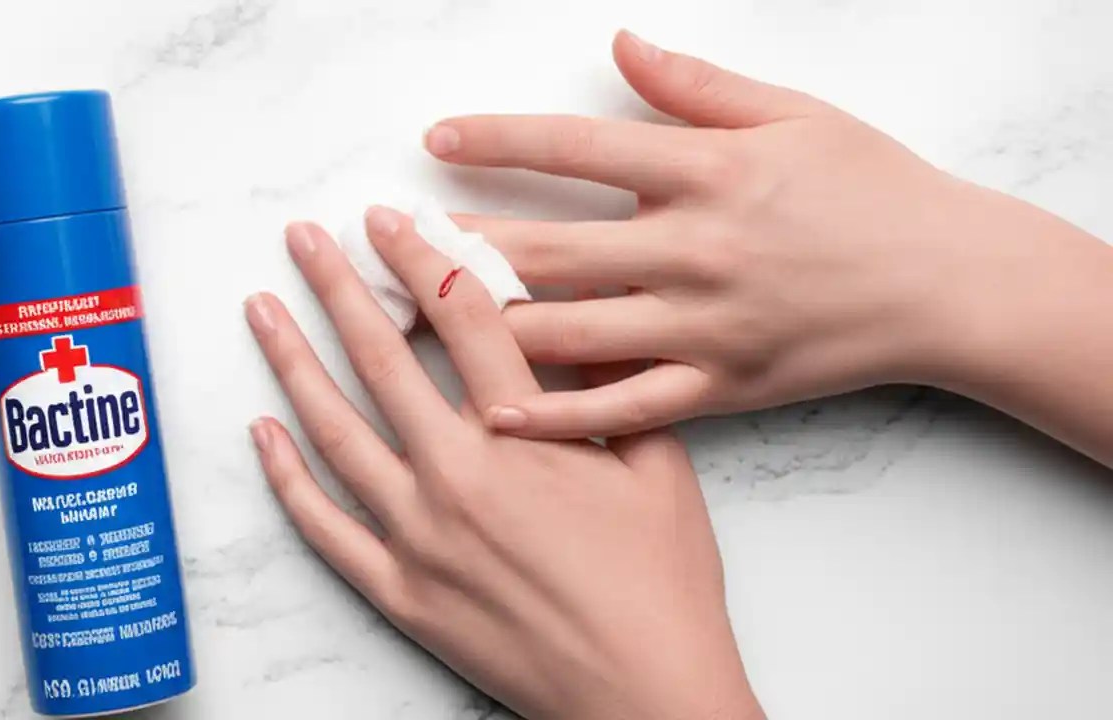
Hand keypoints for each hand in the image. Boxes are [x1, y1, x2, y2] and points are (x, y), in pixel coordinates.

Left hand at [244, 207, 763, 719]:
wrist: (644, 691)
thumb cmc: (662, 584)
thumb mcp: (657, 466)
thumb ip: (605, 388)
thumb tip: (571, 318)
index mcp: (522, 436)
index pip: (462, 319)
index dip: (423, 258)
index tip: (388, 220)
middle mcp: (456, 475)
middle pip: (383, 358)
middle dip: (339, 287)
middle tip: (302, 241)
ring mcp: (417, 535)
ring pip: (336, 431)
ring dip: (294, 364)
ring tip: (262, 312)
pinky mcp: (399, 590)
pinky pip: (325, 526)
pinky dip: (288, 477)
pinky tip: (263, 434)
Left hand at [429, 30, 1112, 446]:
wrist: (945, 282)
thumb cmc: (873, 190)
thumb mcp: (793, 116)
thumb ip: (697, 85)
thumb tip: (620, 47)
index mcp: (709, 173)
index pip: (579, 149)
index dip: (500, 140)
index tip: (436, 141)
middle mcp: (695, 251)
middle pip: (553, 247)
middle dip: (463, 243)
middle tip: (391, 240)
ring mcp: (704, 326)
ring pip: (572, 329)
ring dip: (486, 323)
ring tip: (414, 316)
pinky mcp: (721, 386)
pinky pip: (625, 406)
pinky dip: (559, 412)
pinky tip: (494, 411)